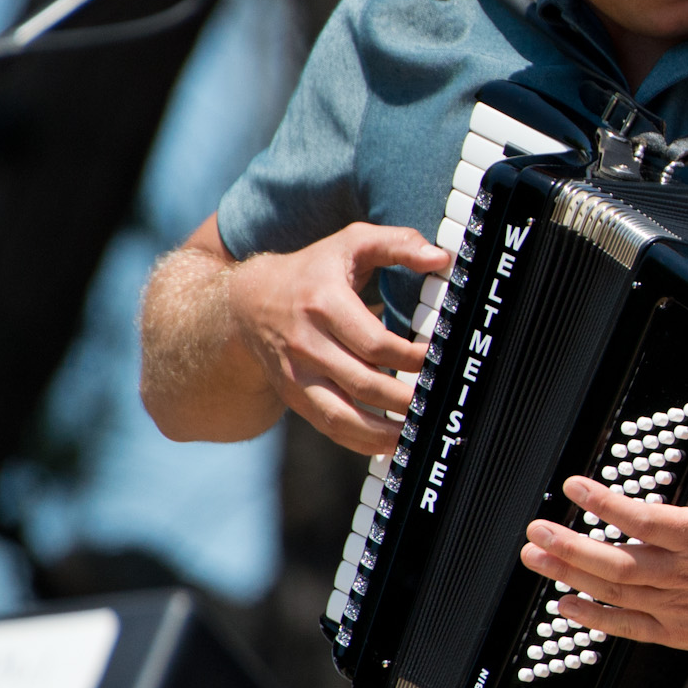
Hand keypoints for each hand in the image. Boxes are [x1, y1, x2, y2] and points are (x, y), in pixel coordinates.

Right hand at [224, 222, 449, 454]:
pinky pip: (330, 428)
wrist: (247, 304)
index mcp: (323, 304)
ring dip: (384, 433)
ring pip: (342, 416)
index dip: (412, 358)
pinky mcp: (294, 397)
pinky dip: (363, 443)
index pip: (374, 344)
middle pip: (363, 384)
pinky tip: (392, 444)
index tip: (440, 360)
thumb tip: (440, 259)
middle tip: (438, 401)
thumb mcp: (351, 242)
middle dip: (405, 400)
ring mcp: (296, 376)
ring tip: (419, 433)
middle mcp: (305, 344)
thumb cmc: (313, 271)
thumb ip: (397, 243)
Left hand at [521, 418, 687, 657]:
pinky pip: (628, 627)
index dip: (606, 503)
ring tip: (537, 557)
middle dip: (572, 545)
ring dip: (571, 574)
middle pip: (618, 561)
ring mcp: (680, 609)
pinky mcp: (677, 634)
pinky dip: (594, 618)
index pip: (646, 520)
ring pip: (616, 591)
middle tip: (538, 530)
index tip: (576, 487)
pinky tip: (565, 603)